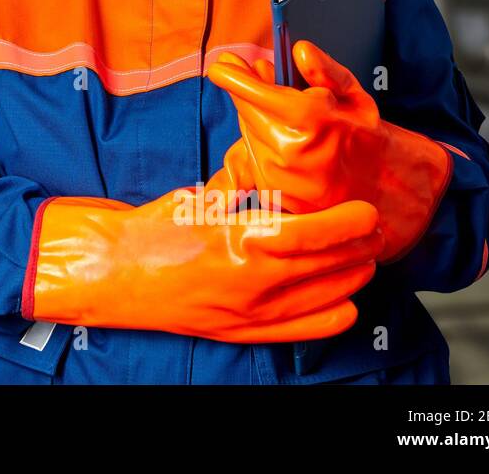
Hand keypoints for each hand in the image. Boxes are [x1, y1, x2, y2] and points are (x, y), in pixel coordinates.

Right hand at [24, 164, 384, 343]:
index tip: (366, 212)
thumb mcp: (199, 196)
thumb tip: (268, 156)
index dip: (346, 224)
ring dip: (352, 277)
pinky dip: (335, 315)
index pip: (310, 234)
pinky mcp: (244, 332)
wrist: (116, 273)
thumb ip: (241, 182)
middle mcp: (248, 282)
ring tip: (362, 257)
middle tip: (372, 229)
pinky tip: (345, 299)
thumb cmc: (151, 232)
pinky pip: (306, 330)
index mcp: (236, 241)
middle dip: (360, 247)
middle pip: (327, 267)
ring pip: (326, 299)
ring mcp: (249, 312)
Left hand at [207, 40, 452, 262]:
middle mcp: (286, 151)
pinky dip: (264, 147)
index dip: (232, 75)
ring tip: (286, 118)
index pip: (252, 91)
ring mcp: (278, 178)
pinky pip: (255, 160)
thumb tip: (300, 50)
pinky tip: (286, 144)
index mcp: (306, 120)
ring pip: (248, 135)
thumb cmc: (369, 140)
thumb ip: (325, 71)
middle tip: (262, 80)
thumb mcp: (355, 98)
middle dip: (249, 94)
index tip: (222, 64)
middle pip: (246, 111)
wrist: (388, 194)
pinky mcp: (274, 197)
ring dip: (258, 121)